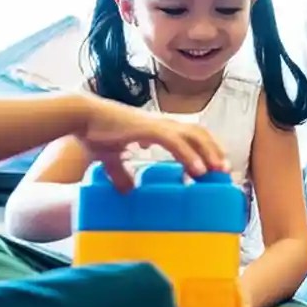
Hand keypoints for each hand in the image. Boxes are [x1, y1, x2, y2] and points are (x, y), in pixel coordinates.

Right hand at [79, 97, 228, 191]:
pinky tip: (198, 171)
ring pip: (193, 135)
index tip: (215, 167)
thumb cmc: (94, 133)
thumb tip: (126, 189)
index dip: (205, 148)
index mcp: (157, 128)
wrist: (80, 117)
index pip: (190, 134)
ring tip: (219, 171)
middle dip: (214, 150)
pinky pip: (174, 142)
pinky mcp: (147, 129)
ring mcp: (156, 124)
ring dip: (208, 152)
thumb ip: (120, 173)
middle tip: (225, 172)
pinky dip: (189, 155)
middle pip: (199, 132)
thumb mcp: (110, 159)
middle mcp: (161, 123)